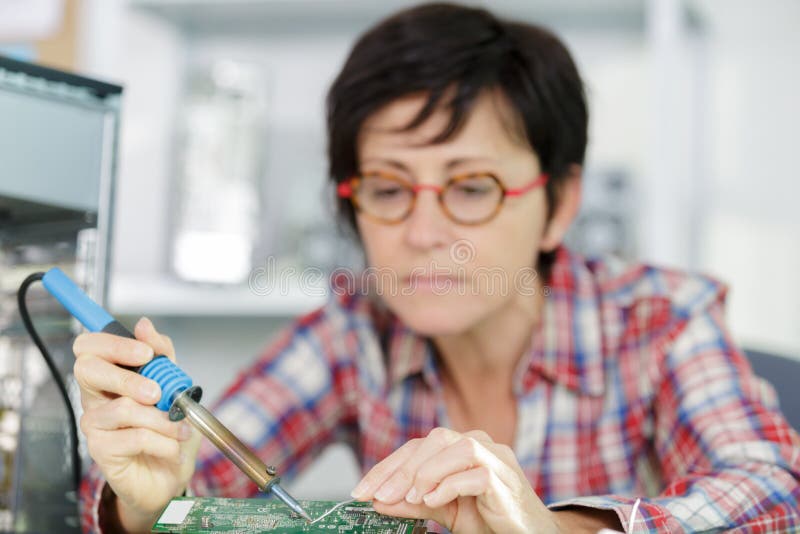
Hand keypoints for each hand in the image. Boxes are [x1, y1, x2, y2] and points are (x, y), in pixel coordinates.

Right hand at [73, 317, 201, 531]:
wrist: (172, 473)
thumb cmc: (169, 427)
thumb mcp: (175, 386)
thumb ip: (162, 355)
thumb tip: (144, 325)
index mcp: (109, 375)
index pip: (88, 347)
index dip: (112, 344)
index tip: (145, 353)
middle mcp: (95, 397)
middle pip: (88, 369)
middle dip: (127, 378)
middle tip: (158, 393)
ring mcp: (95, 424)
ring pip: (122, 408)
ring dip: (161, 419)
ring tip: (179, 428)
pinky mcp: (102, 451)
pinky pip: (134, 438)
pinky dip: (163, 441)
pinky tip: (172, 446)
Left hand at [350, 427, 559, 533]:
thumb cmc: (490, 518)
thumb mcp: (444, 509)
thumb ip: (414, 502)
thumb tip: (378, 501)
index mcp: (461, 447)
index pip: (417, 447)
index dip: (387, 466)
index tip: (362, 490)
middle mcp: (479, 444)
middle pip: (434, 440)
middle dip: (401, 469)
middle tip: (378, 496)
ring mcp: (496, 458)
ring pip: (455, 448)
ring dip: (425, 473)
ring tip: (409, 499)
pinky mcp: (506, 478)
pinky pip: (476, 473)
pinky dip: (450, 485)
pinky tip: (433, 501)